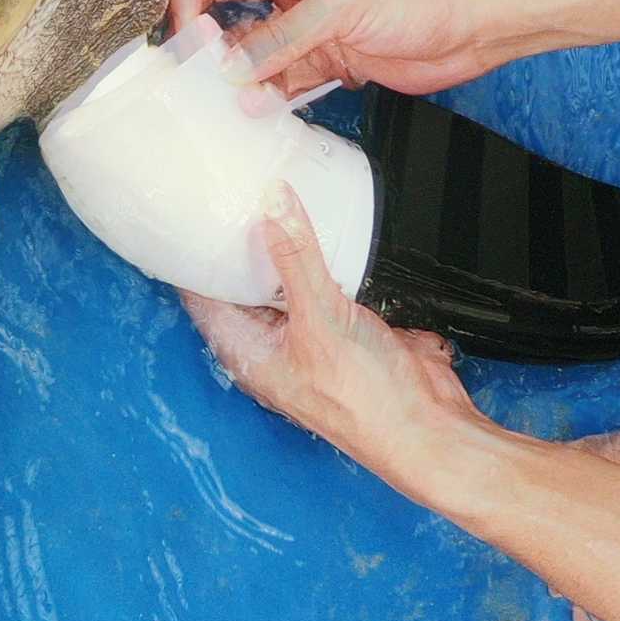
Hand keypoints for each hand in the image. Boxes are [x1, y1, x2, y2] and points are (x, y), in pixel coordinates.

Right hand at [172, 0, 511, 98]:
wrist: (476, 24)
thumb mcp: (342, 7)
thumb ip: (282, 38)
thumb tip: (231, 70)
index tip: (185, 37)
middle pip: (222, 5)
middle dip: (203, 37)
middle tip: (194, 73)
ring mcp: (307, 25)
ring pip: (249, 48)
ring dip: (235, 73)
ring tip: (225, 100)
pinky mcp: (325, 59)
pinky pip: (279, 78)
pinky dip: (265, 94)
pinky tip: (259, 110)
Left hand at [185, 187, 481, 472]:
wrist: (427, 426)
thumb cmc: (365, 401)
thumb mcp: (321, 317)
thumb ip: (296, 258)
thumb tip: (272, 206)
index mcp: (245, 347)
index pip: (201, 293)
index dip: (193, 255)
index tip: (191, 213)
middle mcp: (271, 341)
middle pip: (242, 282)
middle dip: (239, 244)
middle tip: (233, 194)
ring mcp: (308, 332)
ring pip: (285, 281)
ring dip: (284, 248)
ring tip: (271, 196)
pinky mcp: (344, 324)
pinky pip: (324, 282)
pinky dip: (322, 258)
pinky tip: (322, 228)